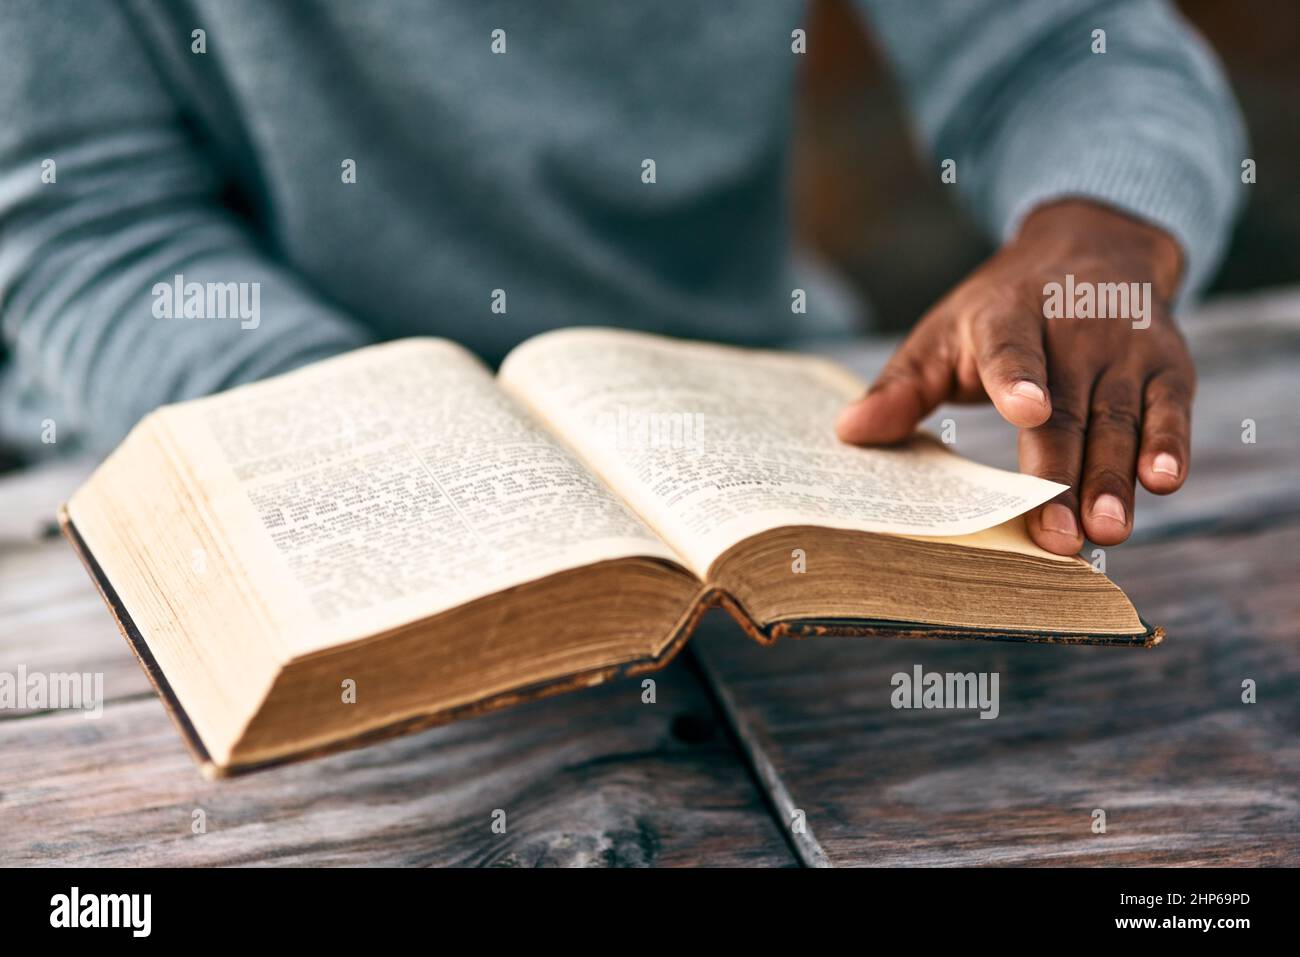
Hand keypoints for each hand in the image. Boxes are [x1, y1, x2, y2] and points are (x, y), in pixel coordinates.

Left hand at [836, 199, 1192, 554]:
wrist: (1093, 248)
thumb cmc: (999, 311)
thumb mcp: (943, 335)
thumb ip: (901, 388)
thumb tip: (847, 433)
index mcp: (1007, 317)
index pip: (1009, 350)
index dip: (1017, 380)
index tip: (1025, 411)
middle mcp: (1073, 329)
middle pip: (1066, 410)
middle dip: (1061, 475)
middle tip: (1055, 536)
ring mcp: (1124, 348)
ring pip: (1118, 420)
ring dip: (1113, 478)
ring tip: (1105, 531)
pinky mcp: (1168, 366)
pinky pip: (1170, 410)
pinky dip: (1171, 444)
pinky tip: (1164, 482)